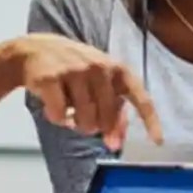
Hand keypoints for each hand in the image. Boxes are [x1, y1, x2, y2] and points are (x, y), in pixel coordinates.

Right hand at [17, 34, 162, 149]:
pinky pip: (60, 116)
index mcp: (118, 69)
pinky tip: (53, 106)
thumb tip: (117, 141)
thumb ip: (114, 108)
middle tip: (84, 122)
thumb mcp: (99, 82)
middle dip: (96, 128)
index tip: (158, 141)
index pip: (140, 97)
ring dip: (76, 124)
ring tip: (69, 110)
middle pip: (107, 119)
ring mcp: (75, 71)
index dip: (150, 121)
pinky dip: (57, 118)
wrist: (34, 51)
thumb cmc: (74, 71)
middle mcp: (100, 67)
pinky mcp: (51, 78)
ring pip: (84, 121)